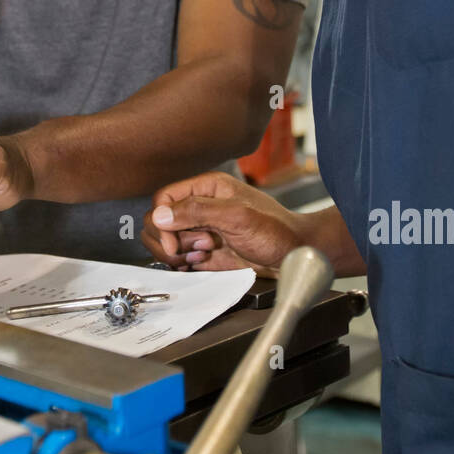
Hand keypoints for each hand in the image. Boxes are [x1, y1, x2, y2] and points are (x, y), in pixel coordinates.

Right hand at [142, 171, 303, 272]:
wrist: (294, 255)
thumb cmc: (276, 229)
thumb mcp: (238, 216)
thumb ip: (198, 211)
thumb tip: (161, 214)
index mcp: (206, 188)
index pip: (163, 199)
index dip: (162, 222)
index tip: (173, 242)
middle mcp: (200, 207)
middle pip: (159, 221)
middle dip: (171, 240)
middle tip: (198, 248)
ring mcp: (201, 230)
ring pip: (166, 241)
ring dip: (178, 253)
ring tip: (204, 253)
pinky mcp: (204, 251)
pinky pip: (179, 257)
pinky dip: (184, 264)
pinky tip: (203, 263)